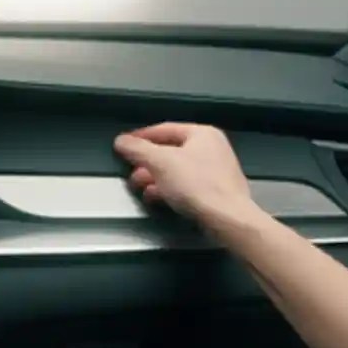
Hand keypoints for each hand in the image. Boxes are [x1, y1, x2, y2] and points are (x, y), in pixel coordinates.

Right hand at [113, 122, 254, 224]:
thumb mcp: (159, 162)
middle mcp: (213, 148)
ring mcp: (217, 170)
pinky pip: (187, 185)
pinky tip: (157, 197)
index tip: (124, 145)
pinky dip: (170, 189)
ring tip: (140, 186)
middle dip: (147, 162)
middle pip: (171, 150)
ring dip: (156, 177)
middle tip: (131, 169)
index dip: (140, 137)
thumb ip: (137, 149)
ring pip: (178, 169)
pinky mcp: (216, 192)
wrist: (226, 218)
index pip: (164, 129)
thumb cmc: (197, 185)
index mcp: (202, 133)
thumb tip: (122, 141)